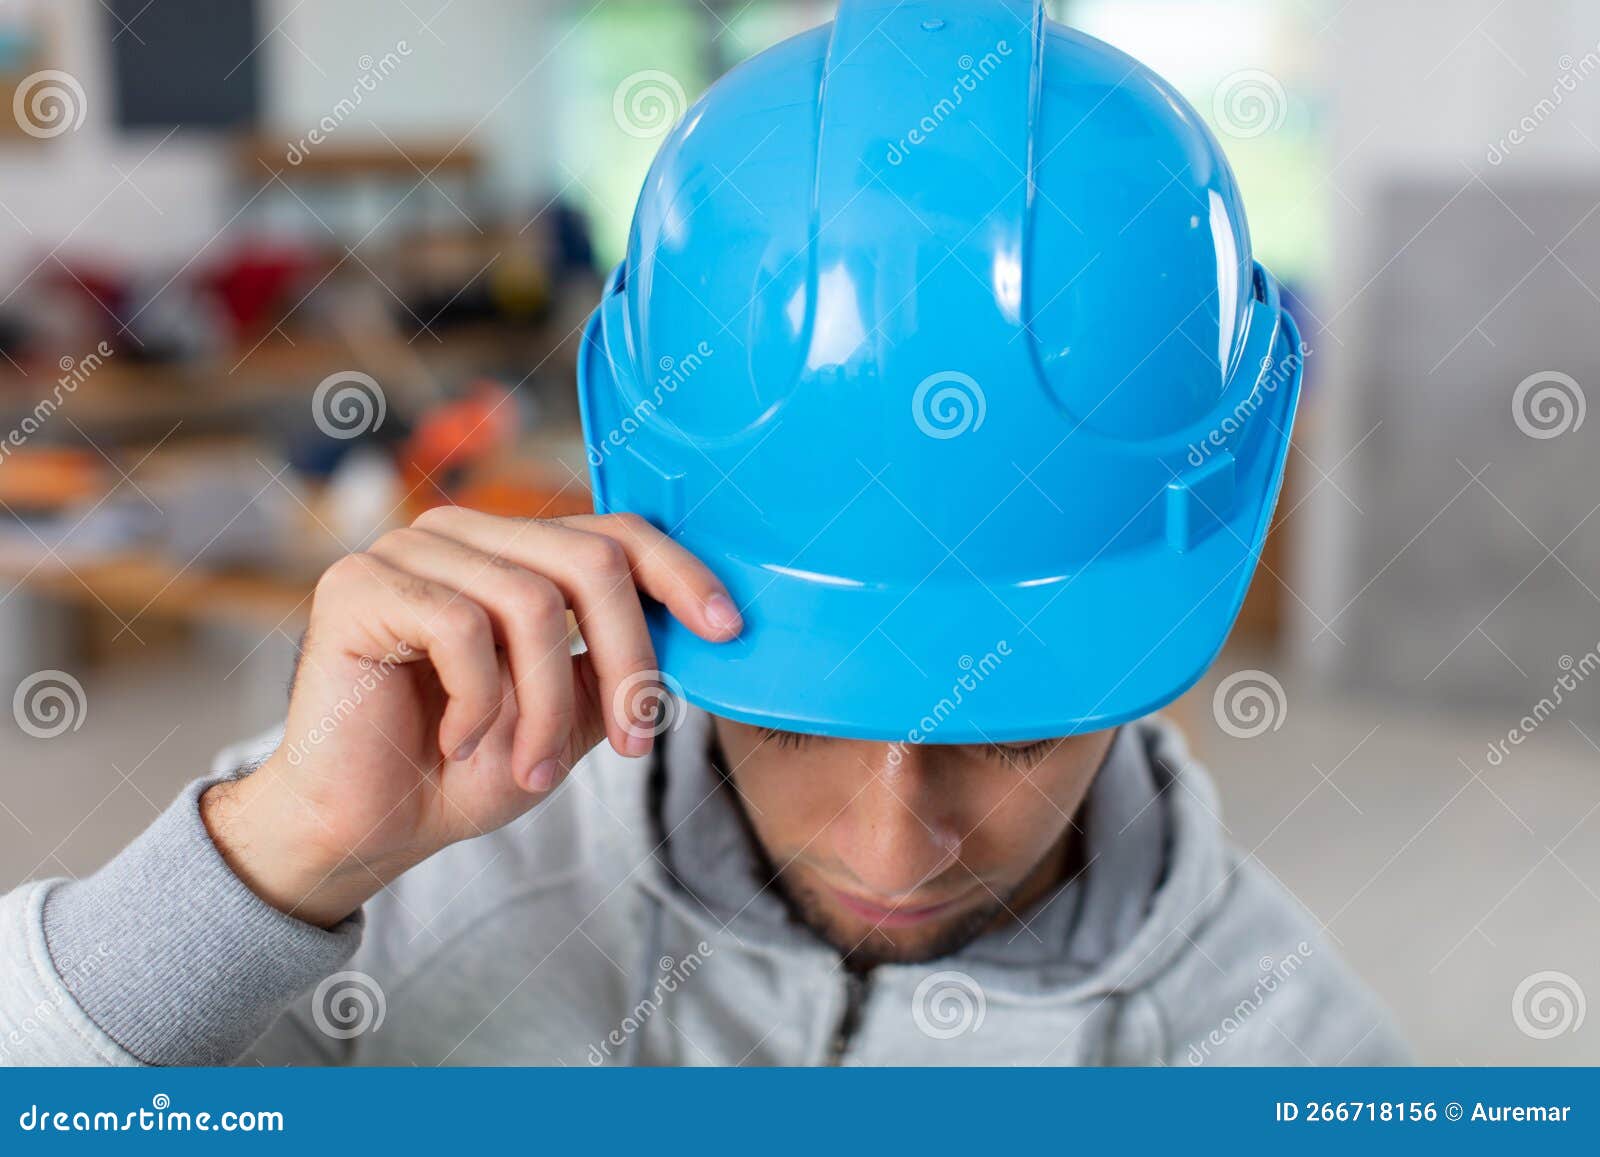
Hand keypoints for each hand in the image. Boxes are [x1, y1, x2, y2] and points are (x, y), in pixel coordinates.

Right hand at [200, 509, 741, 926]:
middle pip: (590, 561)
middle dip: (629, 660)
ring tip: (532, 766)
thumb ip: (616, 662)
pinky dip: (479, 704)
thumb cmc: (461, 771)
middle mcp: (461, 533)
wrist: (362, 831)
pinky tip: (457, 741)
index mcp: (513, 550)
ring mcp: (406, 550)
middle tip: (632, 742)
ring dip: (546, 706)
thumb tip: (696, 629)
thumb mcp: (567, 714)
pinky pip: (461, 628)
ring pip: (532, 602)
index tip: (727, 631)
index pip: (615, 532)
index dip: (680, 575)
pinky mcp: (359, 585)